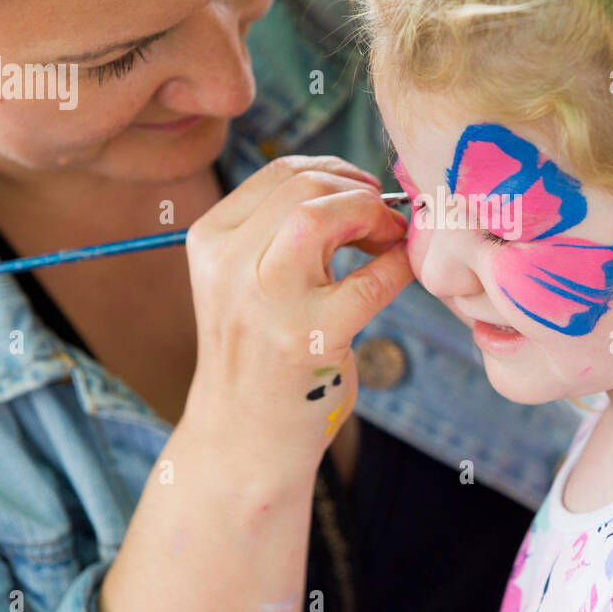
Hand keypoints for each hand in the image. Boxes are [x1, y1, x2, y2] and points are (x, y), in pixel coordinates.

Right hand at [181, 154, 411, 467]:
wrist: (244, 439)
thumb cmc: (260, 352)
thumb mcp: (245, 280)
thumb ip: (280, 230)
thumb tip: (356, 183)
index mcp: (210, 242)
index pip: (280, 172)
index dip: (336, 172)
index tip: (363, 194)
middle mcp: (228, 265)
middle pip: (304, 185)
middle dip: (359, 190)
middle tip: (384, 218)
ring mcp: (266, 303)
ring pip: (322, 213)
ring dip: (372, 215)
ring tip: (388, 239)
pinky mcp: (310, 340)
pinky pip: (372, 279)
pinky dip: (399, 265)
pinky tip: (402, 270)